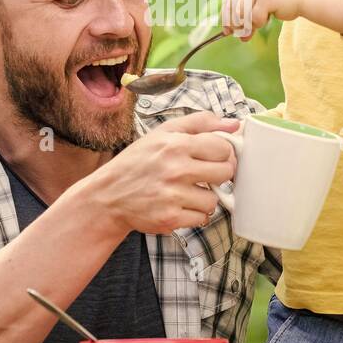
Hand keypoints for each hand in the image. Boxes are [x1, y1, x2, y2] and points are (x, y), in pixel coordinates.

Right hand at [77, 112, 238, 235]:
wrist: (108, 195)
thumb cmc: (138, 162)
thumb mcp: (163, 133)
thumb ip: (199, 123)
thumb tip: (233, 125)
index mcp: (176, 145)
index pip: (223, 147)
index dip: (223, 153)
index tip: (215, 157)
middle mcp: (175, 170)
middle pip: (225, 172)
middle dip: (219, 175)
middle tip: (205, 175)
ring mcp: (173, 196)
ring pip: (214, 200)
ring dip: (204, 198)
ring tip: (186, 192)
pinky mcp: (170, 219)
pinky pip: (201, 218)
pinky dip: (193, 214)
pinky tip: (179, 206)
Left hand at [221, 0, 305, 39]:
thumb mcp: (259, 0)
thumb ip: (244, 11)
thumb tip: (229, 31)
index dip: (226, 16)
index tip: (228, 30)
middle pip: (232, 8)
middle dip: (236, 25)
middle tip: (243, 36)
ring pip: (241, 14)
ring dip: (250, 24)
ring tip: (260, 22)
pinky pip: (255, 19)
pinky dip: (260, 23)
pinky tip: (270, 16)